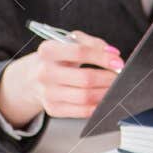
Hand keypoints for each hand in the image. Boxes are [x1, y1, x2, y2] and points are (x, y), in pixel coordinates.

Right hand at [0, 31, 124, 123]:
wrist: (32, 77)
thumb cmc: (57, 58)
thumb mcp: (69, 42)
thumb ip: (92, 43)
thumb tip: (113, 54)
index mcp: (48, 50)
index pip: (80, 52)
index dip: (102, 57)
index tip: (118, 61)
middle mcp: (45, 73)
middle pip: (85, 78)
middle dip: (108, 78)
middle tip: (120, 77)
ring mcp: (47, 93)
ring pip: (85, 97)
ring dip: (106, 93)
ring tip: (115, 87)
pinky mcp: (53, 109)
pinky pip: (81, 111)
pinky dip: (98, 105)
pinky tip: (104, 98)